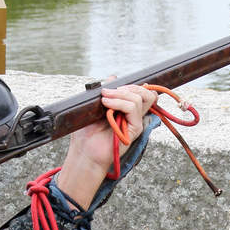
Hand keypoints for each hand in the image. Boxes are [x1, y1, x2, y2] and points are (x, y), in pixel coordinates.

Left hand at [54, 80, 157, 207]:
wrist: (85, 152)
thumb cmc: (87, 134)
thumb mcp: (94, 106)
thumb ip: (106, 92)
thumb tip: (114, 77)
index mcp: (127, 110)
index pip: (141, 93)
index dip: (133, 85)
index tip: (115, 85)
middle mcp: (134, 116)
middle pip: (145, 93)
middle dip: (127, 87)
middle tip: (108, 91)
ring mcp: (135, 123)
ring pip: (139, 98)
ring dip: (120, 94)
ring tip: (104, 98)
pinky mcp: (134, 130)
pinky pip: (132, 109)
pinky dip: (119, 102)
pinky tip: (106, 104)